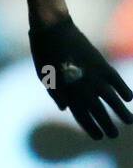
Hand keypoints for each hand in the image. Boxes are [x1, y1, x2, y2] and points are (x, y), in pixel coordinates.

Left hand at [29, 16, 132, 139]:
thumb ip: (56, 95)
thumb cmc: (44, 55)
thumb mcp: (45, 79)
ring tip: (128, 122)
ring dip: (121, 112)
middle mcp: (82, 90)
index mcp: (67, 95)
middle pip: (98, 113)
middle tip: (114, 136)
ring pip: (112, 100)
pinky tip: (129, 98)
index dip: (91, 128)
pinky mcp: (102, 64)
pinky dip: (124, 89)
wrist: (52, 31)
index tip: (98, 136)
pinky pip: (117, 81)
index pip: (82, 117)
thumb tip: (65, 109)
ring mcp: (94, 77)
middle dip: (107, 126)